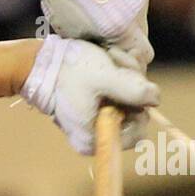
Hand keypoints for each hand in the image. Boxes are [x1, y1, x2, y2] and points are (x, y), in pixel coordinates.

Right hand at [20, 36, 159, 154]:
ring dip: (126, 76)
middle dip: (132, 86)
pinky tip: (109, 60)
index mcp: (96, 138)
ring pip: (126, 102)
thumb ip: (134, 90)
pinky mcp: (90, 108)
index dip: (139, 104)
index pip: (138, 130)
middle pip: (133, 114)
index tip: (124, 80)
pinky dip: (117, 78)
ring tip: (111, 57)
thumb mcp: (104, 78)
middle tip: (117, 62)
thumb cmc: (68, 71)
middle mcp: (95, 136)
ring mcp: (93, 122)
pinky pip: (114, 97)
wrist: (38, 61)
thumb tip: (156, 99)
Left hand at [31, 0, 154, 68]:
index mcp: (122, 27)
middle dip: (129, 42)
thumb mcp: (72, 29)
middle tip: (108, 38)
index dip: (130, 61)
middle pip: (143, 37)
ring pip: (140, 14)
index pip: (142, 57)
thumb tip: (101, 52)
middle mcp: (137, 10)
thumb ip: (94, 43)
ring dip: (126, 17)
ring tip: (101, 8)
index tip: (114, 56)